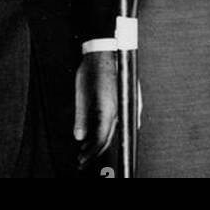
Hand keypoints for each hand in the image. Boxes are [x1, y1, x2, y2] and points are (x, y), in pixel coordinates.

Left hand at [74, 52, 117, 166]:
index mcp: (108, 109)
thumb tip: (80, 137)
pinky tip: (107, 131)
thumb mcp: (81, 94)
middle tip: (83, 159)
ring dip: (103, 139)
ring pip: (116, 128)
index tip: (81, 160)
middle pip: (110, 136)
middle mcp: (120, 109)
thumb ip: (81, 117)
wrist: (107, 49)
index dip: (91, 153)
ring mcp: (127, 103)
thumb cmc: (92, 69)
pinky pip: (124, 118)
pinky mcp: (129, 98)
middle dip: (96, 150)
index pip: (101, 139)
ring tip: (89, 147)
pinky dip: (114, 128)